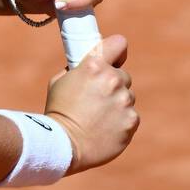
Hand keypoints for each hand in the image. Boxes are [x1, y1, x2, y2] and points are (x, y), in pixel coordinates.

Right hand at [45, 34, 137, 173]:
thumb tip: (88, 66)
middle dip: (112, 85)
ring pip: (127, 97)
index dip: (116, 52)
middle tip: (96, 99)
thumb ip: (78, 70)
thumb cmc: (58, 112)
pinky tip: (105, 129)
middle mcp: (112, 79)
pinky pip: (131, 116)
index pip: (119, 44)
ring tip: (98, 118)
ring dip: (117, 104)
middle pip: (123, 75)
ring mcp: (124, 101)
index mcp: (94, 65)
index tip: (115, 59)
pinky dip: (121, 122)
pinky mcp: (132, 120)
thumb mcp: (60, 81)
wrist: (63, 146)